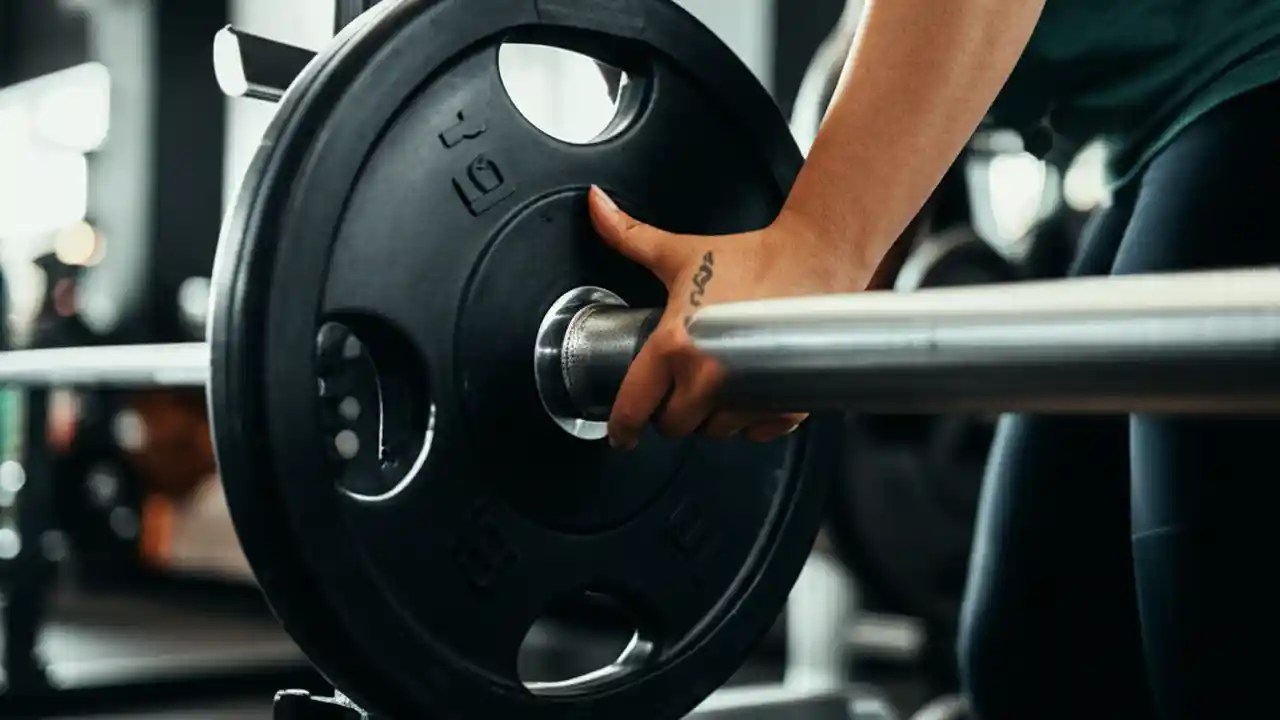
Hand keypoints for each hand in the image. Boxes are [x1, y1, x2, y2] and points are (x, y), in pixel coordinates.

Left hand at [587, 186, 874, 449]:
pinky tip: (746, 392)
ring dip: (709, 418)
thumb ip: (629, 235)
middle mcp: (710, 377)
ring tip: (713, 385)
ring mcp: (748, 396)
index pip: (636, 405)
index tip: (623, 434)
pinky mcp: (784, 404)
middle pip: (674, 426)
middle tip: (676, 389)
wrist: (814, 258)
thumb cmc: (751, 257)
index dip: (623, 425)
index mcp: (677, 345)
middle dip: (670, 413)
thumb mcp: (679, 251)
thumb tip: (596, 205)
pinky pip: (753, 433)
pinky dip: (747, 421)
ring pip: (714, 432)